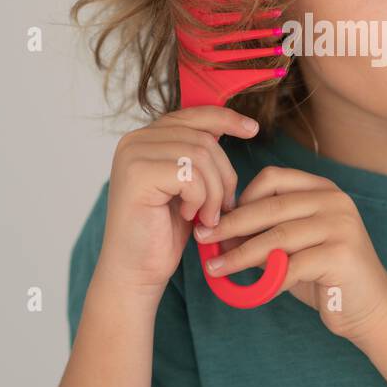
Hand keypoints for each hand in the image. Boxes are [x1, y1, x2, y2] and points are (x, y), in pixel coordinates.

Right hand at [98, 106, 258, 294]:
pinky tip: (188, 217)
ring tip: (206, 216)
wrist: (136, 272)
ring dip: (213, 192)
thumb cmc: (162, 234)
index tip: (252, 130)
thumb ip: (199, 156)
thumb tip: (235, 125)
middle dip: (223, 175)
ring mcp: (133, 155)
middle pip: (203, 138)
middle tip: (221, 208)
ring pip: (200, 155)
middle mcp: (134, 140)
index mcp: (145, 138)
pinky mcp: (137, 175)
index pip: (194, 114)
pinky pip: (190, 175)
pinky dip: (199, 199)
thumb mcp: (188, 187)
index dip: (226, 119)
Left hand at [194, 165, 386, 342]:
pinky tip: (252, 290)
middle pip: (271, 206)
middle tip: (203, 238)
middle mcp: (335, 200)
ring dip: (240, 254)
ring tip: (215, 267)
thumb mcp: (294, 246)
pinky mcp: (342, 255)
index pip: (273, 178)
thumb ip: (266, 233)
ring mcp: (341, 225)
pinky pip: (292, 266)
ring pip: (278, 237)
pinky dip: (267, 280)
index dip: (241, 197)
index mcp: (323, 189)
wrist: (371, 309)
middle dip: (231, 224)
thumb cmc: (325, 276)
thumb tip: (218, 233)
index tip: (217, 219)